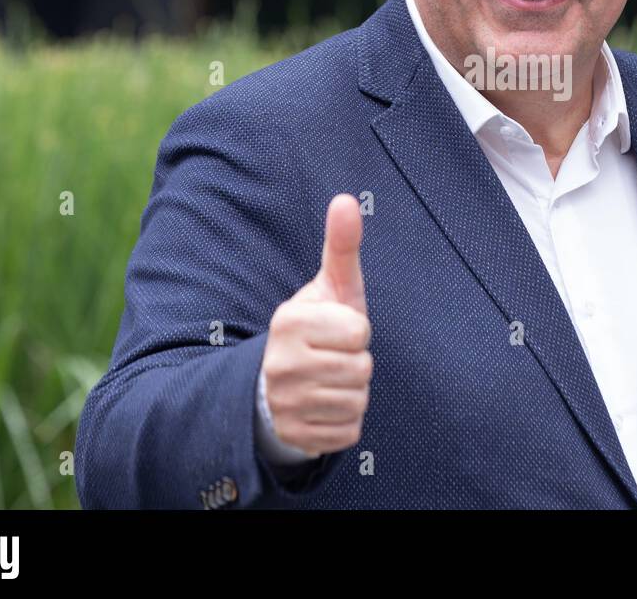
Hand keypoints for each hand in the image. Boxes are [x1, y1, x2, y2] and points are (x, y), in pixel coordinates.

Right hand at [260, 194, 371, 455]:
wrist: (274, 383)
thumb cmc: (315, 327)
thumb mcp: (328, 286)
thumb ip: (341, 245)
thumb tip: (347, 199)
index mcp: (289, 323)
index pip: (359, 332)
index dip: (356, 331)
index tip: (334, 330)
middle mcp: (280, 364)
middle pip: (362, 369)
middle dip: (356, 363)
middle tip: (332, 357)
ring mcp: (285, 405)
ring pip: (357, 402)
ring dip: (352, 393)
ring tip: (328, 380)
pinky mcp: (295, 437)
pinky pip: (349, 432)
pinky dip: (344, 422)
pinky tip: (324, 407)